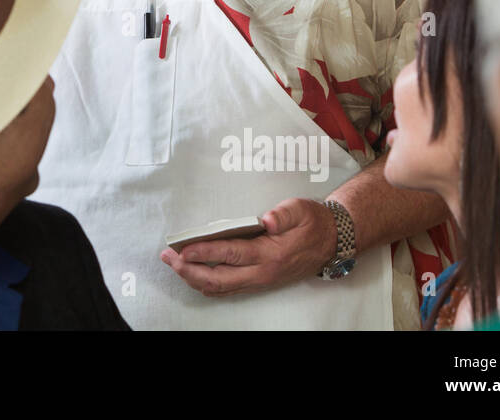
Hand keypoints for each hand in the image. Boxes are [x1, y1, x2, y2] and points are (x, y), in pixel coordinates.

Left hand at [159, 197, 336, 296]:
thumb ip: (282, 214)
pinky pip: (228, 289)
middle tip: (167, 258)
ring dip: (194, 278)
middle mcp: (262, 272)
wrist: (331, 242)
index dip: (204, 252)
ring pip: (221, 288)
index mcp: (270, 254)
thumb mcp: (300, 210)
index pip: (230, 255)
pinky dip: (208, 284)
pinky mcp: (259, 282)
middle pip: (218, 278)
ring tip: (173, 265)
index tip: (183, 249)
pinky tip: (194, 276)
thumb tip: (267, 220)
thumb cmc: (312, 223)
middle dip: (189, 270)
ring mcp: (260, 280)